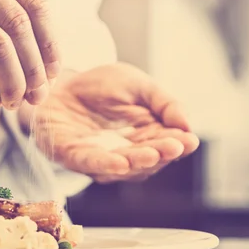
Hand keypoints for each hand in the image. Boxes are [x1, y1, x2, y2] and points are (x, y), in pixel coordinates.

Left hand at [27, 63, 199, 182]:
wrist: (60, 82)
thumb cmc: (101, 86)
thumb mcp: (139, 85)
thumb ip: (164, 102)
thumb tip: (188, 125)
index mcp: (146, 136)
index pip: (167, 144)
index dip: (178, 144)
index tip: (189, 140)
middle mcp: (126, 153)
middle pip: (148, 159)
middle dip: (161, 153)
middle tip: (174, 147)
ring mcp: (101, 158)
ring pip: (122, 167)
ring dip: (136, 162)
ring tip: (151, 154)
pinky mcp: (73, 156)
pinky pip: (89, 163)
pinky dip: (104, 165)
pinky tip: (119, 163)